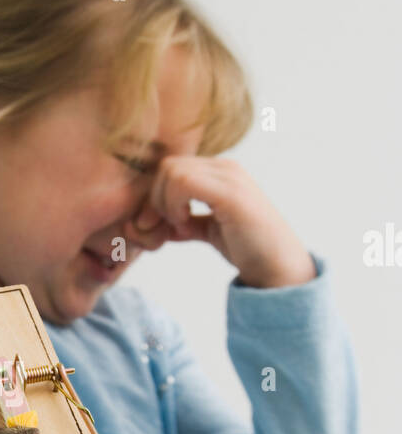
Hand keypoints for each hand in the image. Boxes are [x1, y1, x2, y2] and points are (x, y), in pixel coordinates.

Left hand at [125, 156, 315, 287]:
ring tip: (182, 226)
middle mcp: (225, 168)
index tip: (164, 227)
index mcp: (220, 173)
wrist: (277, 266)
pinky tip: (186, 225)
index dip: (157, 198)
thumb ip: (186, 223)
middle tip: (169, 228)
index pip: (171, 168)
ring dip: (165, 204)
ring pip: (172, 172)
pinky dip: (175, 206)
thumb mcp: (209, 231)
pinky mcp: (231, 193)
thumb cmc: (248, 248)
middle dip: (156, 201)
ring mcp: (229, 177)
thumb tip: (156, 226)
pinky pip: (184, 183)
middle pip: (167, 167)